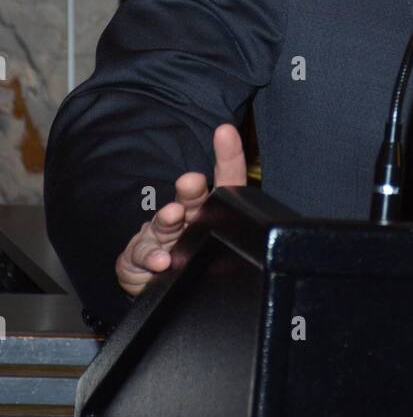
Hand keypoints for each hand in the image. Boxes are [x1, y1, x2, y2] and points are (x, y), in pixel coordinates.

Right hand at [115, 123, 246, 297]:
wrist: (155, 284)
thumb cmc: (194, 260)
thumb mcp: (220, 251)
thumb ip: (237, 242)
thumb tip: (270, 242)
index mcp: (211, 213)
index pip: (226, 182)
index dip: (228, 157)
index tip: (225, 132)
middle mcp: (186, 219)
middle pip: (191, 199)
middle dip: (192, 188)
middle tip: (192, 181)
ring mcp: (160, 236)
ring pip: (165, 224)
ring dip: (168, 219)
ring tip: (173, 216)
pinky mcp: (139, 255)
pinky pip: (143, 254)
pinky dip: (150, 257)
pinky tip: (159, 260)